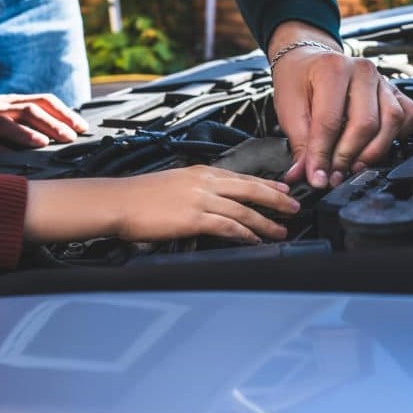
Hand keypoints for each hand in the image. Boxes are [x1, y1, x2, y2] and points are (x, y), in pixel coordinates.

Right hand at [0, 93, 90, 159]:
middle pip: (27, 110)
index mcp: (10, 102)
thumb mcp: (7, 117)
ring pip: (3, 122)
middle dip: (51, 122)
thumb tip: (66, 133)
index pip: (42, 100)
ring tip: (42, 143)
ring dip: (24, 133)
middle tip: (68, 137)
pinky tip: (8, 156)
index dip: (63, 112)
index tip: (81, 127)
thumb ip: (30, 122)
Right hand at [113, 166, 297, 243]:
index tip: (282, 189)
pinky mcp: (194, 218)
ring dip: (266, 221)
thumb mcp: (173, 184)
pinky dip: (246, 234)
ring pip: (244, 210)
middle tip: (295, 206)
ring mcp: (200, 199)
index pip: (241, 177)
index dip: (265, 184)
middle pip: (250, 189)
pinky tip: (255, 240)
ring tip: (281, 229)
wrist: (117, 201)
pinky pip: (228, 226)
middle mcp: (204, 182)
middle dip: (276, 199)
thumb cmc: (138, 197)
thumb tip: (210, 204)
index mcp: (200, 172)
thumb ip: (195, 191)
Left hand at [270, 31, 412, 188]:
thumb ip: (300, 144)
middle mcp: (363, 71)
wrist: (309, 62)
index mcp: (333, 69)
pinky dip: (398, 135)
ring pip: (392, 121)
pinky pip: (409, 116)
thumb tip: (308, 175)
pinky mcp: (395, 92)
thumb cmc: (299, 80)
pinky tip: (377, 145)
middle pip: (366, 123)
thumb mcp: (288, 109)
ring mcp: (383, 80)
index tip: (317, 177)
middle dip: (348, 156)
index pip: (330, 121)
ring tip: (353, 165)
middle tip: (333, 174)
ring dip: (373, 151)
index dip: (322, 156)